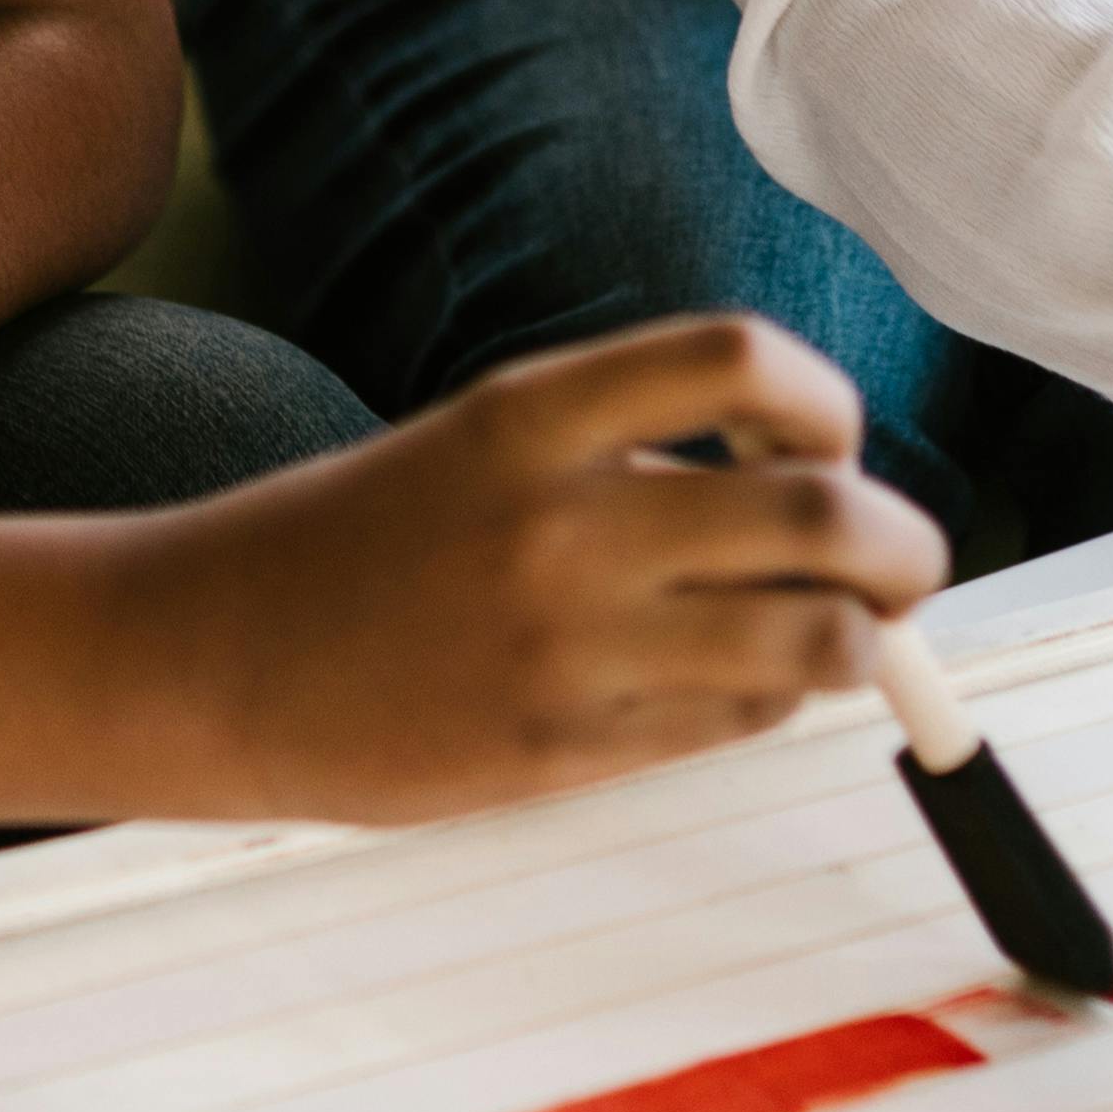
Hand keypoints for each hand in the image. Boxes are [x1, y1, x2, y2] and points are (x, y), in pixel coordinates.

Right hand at [134, 314, 951, 824]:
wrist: (206, 659)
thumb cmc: (360, 543)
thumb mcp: (482, 446)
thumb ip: (630, 457)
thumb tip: (814, 500)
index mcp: (530, 416)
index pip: (742, 361)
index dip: (824, 405)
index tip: (824, 442)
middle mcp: (557, 523)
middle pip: (819, 519)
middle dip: (902, 547)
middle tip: (906, 565)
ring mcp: (563, 645)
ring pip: (810, 642)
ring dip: (856, 640)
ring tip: (837, 636)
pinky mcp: (559, 750)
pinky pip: (734, 724)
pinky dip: (772, 703)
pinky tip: (734, 688)